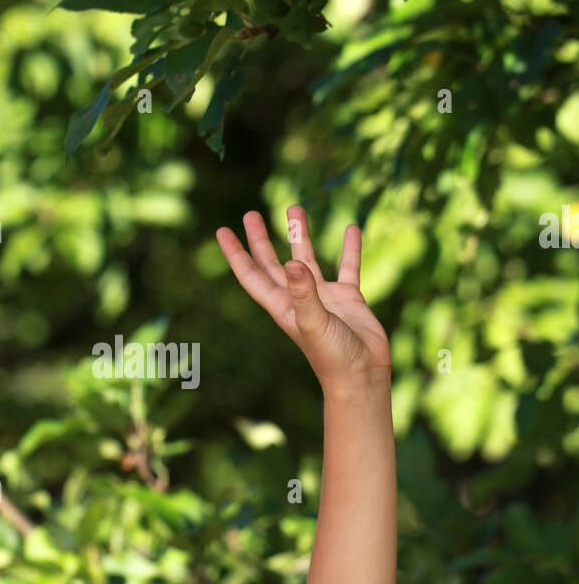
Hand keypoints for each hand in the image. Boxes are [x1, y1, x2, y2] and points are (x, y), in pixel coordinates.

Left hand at [215, 206, 391, 392]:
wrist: (362, 375)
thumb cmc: (331, 356)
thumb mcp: (313, 322)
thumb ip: (303, 292)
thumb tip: (292, 261)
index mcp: (281, 305)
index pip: (251, 275)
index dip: (236, 253)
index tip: (222, 230)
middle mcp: (298, 299)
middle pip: (272, 263)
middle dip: (260, 240)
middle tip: (250, 214)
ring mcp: (323, 297)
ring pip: (307, 259)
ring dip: (301, 235)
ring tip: (296, 208)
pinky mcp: (348, 298)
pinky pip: (347, 267)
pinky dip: (349, 249)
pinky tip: (351, 229)